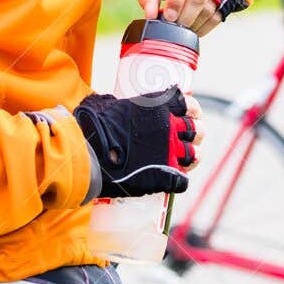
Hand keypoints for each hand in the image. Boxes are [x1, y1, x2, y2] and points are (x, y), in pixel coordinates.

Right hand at [73, 90, 199, 198]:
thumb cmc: (91, 126)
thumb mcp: (107, 104)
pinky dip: (179, 181)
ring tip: (186, 160)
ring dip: (192, 157)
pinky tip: (173, 180)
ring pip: (194, 155)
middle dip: (195, 134)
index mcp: (158, 106)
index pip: (188, 104)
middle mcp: (168, 127)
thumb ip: (118, 103)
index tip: (189, 114)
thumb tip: (112, 103)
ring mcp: (169, 152)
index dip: (191, 110)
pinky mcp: (165, 176)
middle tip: (187, 138)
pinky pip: (183, 181)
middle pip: (197, 130)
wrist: (87, 153)